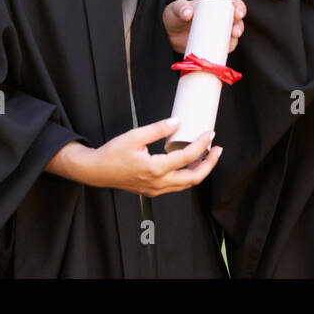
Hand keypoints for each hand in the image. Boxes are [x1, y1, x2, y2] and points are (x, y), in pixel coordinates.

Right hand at [77, 119, 221, 196]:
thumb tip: (177, 122)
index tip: (210, 134)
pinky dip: (187, 176)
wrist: (96, 171)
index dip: (202, 145)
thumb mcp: (135, 136)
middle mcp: (158, 183)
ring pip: (186, 184)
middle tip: (217, 149)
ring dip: (200, 171)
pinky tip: (189, 164)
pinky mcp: (152, 190)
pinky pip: (176, 186)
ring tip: (207, 155)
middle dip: (209, 164)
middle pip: (193, 178)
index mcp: (155, 168)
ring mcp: (155, 189)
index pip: (187, 157)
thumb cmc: (113, 153)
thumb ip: (158, 129)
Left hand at [163, 0, 246, 54]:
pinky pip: (224, 50)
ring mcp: (218, 34)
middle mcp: (220, 20)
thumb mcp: (175, 8)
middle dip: (239, 27)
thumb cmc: (174, 16)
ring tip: (228, 46)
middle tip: (234, 33)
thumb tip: (188, 13)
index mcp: (216, 6)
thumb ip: (180, 8)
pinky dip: (225, 53)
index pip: (233, 5)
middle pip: (236, 23)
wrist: (168, 34)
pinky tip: (222, 54)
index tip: (238, 14)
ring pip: (232, 38)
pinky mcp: (214, 47)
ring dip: (234, 42)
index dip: (239, 8)